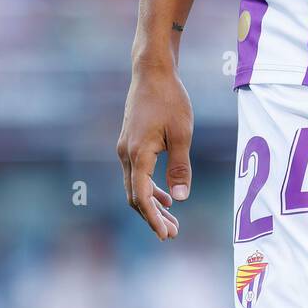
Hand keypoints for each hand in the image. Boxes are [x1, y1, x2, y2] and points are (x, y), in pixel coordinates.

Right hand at [117, 63, 193, 238]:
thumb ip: (180, 167)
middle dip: (154, 217)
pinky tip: (166, 196)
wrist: (152, 72)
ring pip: (135, 186)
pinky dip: (149, 188)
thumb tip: (180, 199)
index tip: (165, 235)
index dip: (153, 218)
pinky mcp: (130, 143)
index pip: (142, 197)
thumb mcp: (182, 133)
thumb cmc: (170, 99)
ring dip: (152, 204)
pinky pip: (137, 174)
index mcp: (138, 154)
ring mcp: (125, 149)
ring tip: (172, 220)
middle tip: (173, 233)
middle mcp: (126, 154)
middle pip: (136, 196)